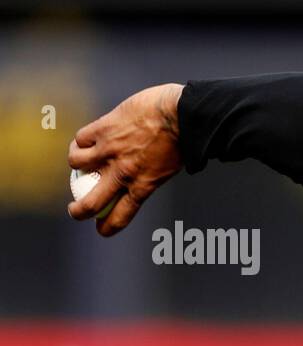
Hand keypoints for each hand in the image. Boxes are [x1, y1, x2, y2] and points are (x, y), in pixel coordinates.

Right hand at [67, 83, 184, 235]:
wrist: (183, 115)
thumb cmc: (183, 139)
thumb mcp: (168, 167)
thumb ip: (149, 174)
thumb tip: (143, 174)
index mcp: (143, 186)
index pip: (121, 215)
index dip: (108, 226)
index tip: (101, 230)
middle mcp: (122, 173)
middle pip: (90, 202)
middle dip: (79, 211)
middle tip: (75, 212)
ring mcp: (110, 151)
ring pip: (76, 165)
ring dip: (76, 165)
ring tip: (80, 161)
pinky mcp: (103, 130)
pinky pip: (80, 139)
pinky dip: (80, 141)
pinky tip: (84, 140)